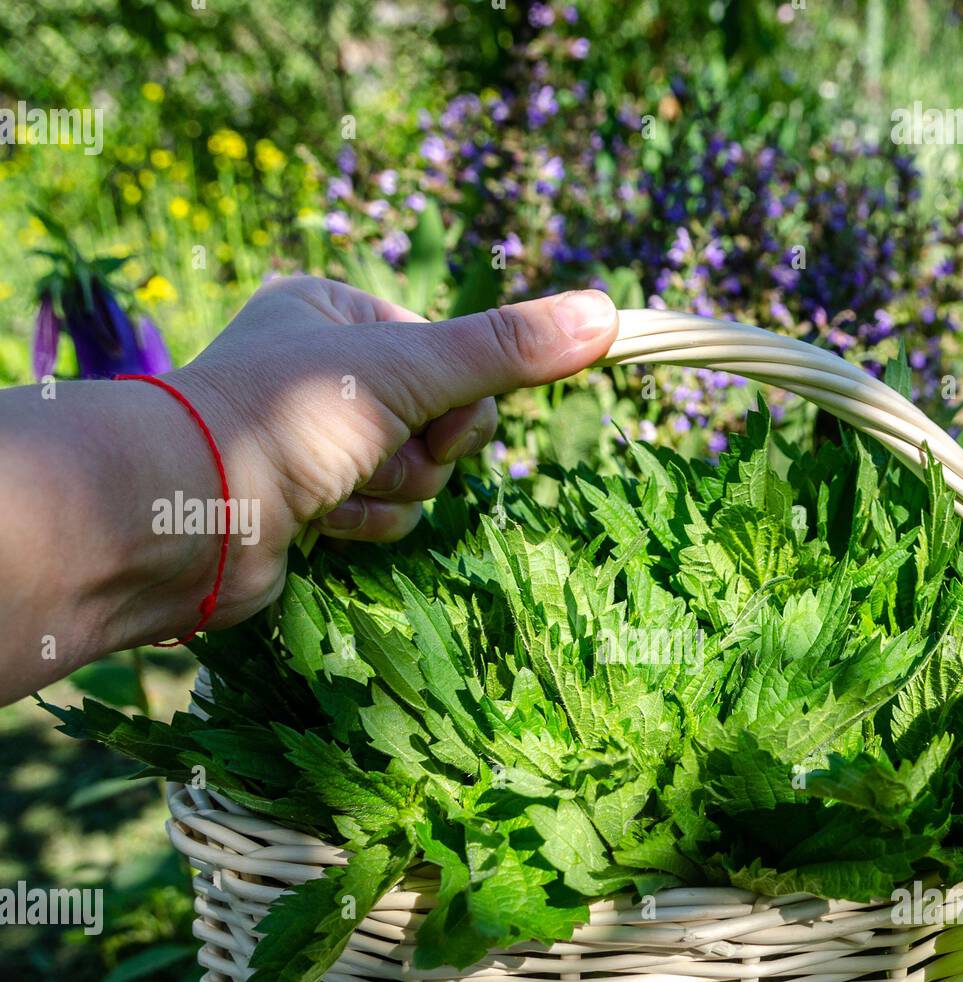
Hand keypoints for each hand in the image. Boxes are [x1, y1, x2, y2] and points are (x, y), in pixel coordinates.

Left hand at [173, 275, 618, 625]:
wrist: (188, 516)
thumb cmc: (289, 416)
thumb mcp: (409, 369)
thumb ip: (506, 349)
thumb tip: (607, 312)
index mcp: (331, 312)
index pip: (445, 351)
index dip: (459, 392)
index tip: (446, 414)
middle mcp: (319, 370)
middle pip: (437, 415)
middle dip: (424, 449)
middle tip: (386, 451)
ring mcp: (311, 440)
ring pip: (415, 471)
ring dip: (396, 490)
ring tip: (343, 488)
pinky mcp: (307, 503)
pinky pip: (381, 512)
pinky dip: (367, 523)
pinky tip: (325, 522)